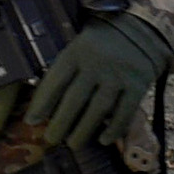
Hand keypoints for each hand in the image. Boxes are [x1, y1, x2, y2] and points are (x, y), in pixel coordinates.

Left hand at [30, 15, 171, 147]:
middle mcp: (97, 64)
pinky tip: (103, 140)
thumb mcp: (79, 46)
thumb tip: (44, 105)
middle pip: (75, 99)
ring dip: (83, 130)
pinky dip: (114, 129)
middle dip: (60, 123)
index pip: (55, 81)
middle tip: (51, 139)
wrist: (142, 29)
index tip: (31, 121)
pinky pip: (125, 112)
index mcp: (77, 52)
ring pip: (98, 108)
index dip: (41, 103)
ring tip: (73, 144)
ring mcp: (119, 75)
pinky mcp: (138, 85)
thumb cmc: (101, 43)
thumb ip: (65, 71)